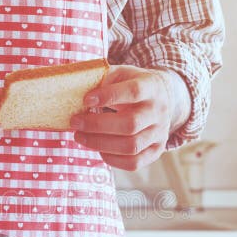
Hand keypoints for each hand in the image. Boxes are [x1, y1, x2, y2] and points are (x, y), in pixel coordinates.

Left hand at [70, 65, 190, 170]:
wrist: (161, 97)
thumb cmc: (131, 84)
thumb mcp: (121, 74)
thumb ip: (103, 78)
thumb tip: (78, 90)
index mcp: (151, 87)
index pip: (134, 91)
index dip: (109, 96)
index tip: (86, 100)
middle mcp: (159, 111)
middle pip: (130, 124)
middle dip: (97, 125)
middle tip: (75, 122)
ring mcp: (159, 133)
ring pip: (131, 146)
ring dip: (100, 144)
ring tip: (80, 136)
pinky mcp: (156, 150)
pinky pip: (134, 163)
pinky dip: (112, 159)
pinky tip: (99, 149)